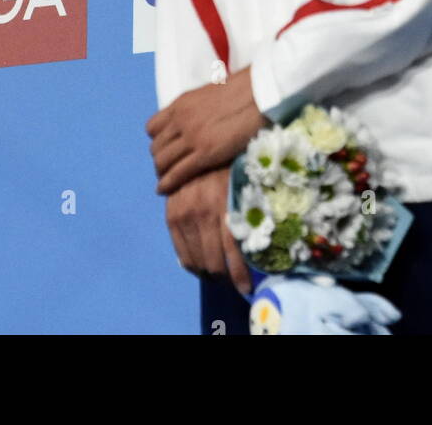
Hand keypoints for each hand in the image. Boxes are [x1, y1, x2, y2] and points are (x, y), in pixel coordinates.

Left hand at [145, 67, 267, 195]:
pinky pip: (176, 173)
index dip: (157, 140)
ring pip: (161, 161)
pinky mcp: (204, 153)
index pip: (152, 127)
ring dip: (162, 172)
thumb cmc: (244, 91)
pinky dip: (167, 183)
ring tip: (167, 180)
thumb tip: (199, 120)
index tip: (166, 148)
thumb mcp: (210, 95)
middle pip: (155, 147)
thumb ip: (198, 109)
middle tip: (168, 169)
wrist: (260, 93)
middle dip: (159, 159)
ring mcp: (191, 137)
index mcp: (181, 104)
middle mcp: (180, 120)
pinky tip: (164, 190)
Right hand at [165, 164, 252, 295]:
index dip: (240, 276)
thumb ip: (248, 214)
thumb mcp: (245, 184)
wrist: (203, 142)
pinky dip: (192, 265)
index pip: (234, 252)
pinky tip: (202, 268)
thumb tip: (258, 247)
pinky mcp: (173, 216)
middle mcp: (204, 212)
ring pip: (197, 261)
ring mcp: (186, 215)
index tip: (246, 289)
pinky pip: (181, 253)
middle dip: (226, 277)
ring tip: (220, 275)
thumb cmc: (233, 163)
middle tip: (233, 281)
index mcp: (227, 204)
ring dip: (210, 274)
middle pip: (215, 261)